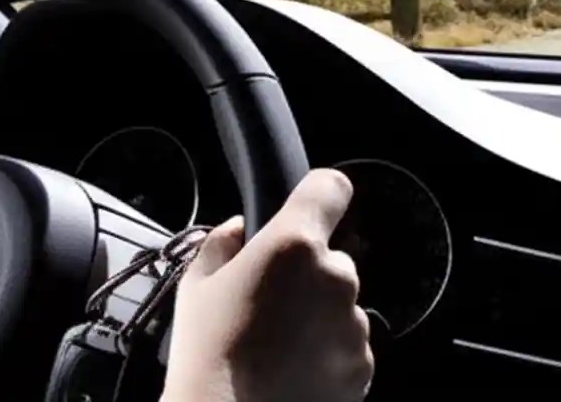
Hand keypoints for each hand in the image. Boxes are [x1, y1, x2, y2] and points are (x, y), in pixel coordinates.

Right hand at [162, 169, 372, 401]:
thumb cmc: (208, 355)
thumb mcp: (196, 286)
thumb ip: (222, 244)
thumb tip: (240, 230)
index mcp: (292, 246)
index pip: (329, 189)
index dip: (319, 195)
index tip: (309, 208)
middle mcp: (334, 278)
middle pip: (331, 258)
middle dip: (307, 275)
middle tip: (269, 306)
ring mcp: (353, 325)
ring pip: (341, 305)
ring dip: (319, 316)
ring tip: (277, 346)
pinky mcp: (364, 366)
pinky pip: (349, 345)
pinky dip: (328, 353)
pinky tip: (292, 370)